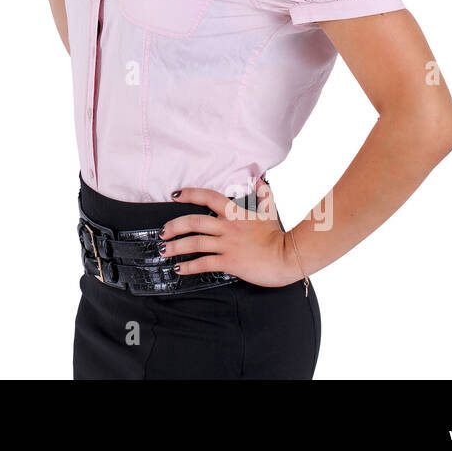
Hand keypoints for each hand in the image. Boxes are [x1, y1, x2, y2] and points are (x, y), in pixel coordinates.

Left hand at [160, 177, 301, 287]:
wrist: (289, 256)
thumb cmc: (280, 236)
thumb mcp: (270, 212)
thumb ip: (263, 196)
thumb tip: (260, 181)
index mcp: (235, 213)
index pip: (208, 197)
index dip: (190, 194)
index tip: (175, 195)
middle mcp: (227, 227)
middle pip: (194, 222)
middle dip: (174, 226)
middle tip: (162, 232)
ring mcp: (227, 244)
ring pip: (194, 243)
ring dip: (176, 247)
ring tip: (165, 251)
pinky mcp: (229, 262)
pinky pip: (203, 263)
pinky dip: (189, 266)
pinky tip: (180, 269)